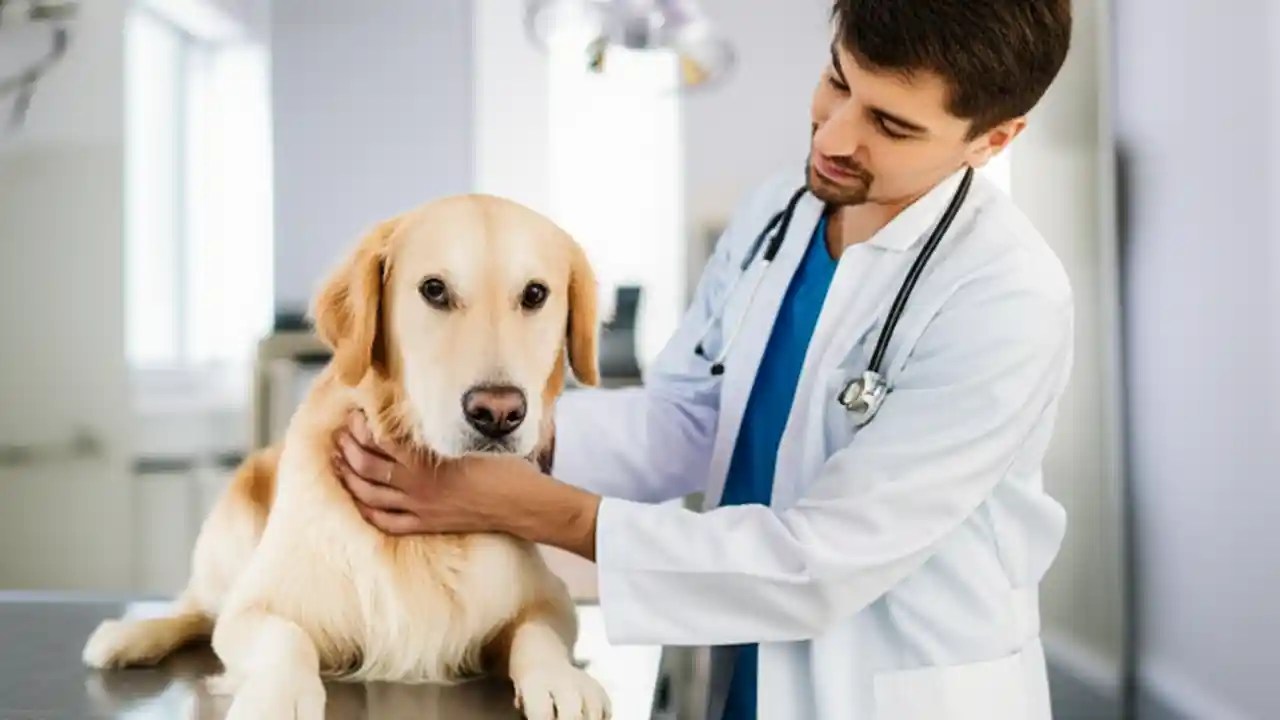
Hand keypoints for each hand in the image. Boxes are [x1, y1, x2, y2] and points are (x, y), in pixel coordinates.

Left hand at [331, 411, 601, 558]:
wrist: (523, 504)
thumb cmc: (506, 467)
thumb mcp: (475, 438)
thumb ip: (448, 427)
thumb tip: (432, 406)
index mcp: (428, 461)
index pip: (380, 440)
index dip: (362, 427)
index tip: (356, 414)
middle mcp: (417, 486)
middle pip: (367, 466)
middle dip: (348, 449)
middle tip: (339, 435)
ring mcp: (419, 508)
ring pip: (370, 495)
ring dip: (349, 477)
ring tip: (338, 462)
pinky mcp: (427, 525)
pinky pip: (386, 522)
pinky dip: (367, 511)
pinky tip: (358, 501)